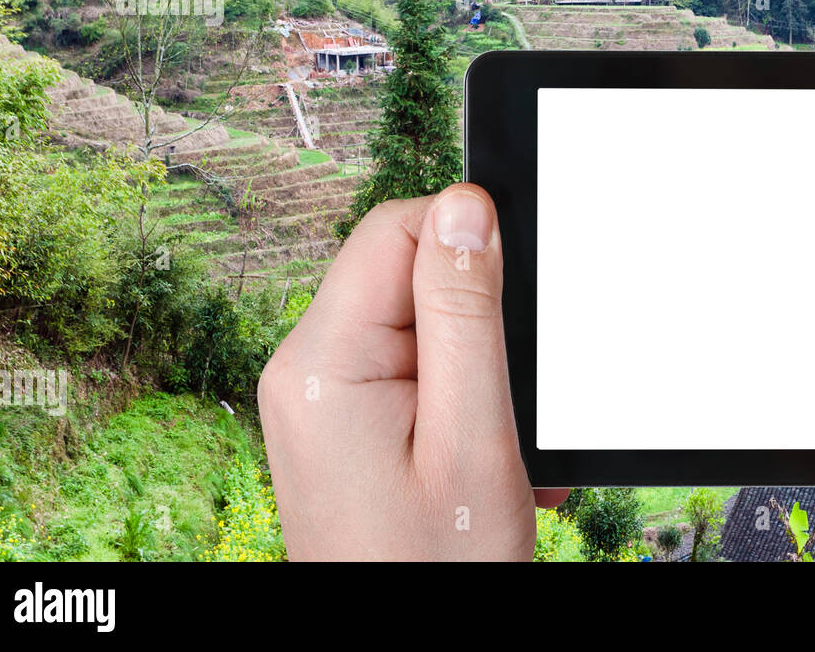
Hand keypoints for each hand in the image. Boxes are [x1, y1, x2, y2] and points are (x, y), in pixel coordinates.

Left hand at [257, 183, 567, 559]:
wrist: (404, 643)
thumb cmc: (435, 567)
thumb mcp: (472, 433)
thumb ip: (466, 313)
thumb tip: (466, 206)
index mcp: (323, 362)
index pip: (394, 230)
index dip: (465, 246)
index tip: (510, 310)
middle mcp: (304, 370)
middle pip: (402, 273)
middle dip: (474, 320)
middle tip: (504, 398)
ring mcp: (317, 398)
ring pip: (413, 322)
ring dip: (471, 365)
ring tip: (496, 439)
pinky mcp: (338, 420)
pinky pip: (405, 367)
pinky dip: (456, 395)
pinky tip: (479, 451)